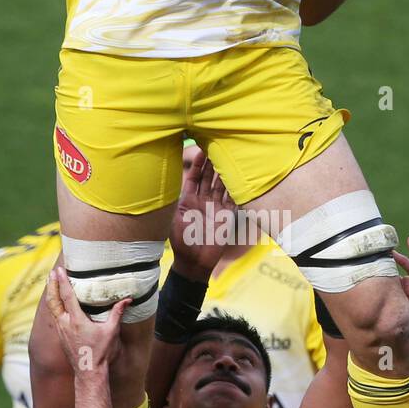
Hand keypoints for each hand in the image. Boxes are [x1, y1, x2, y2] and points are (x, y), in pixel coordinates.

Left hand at [45, 266, 127, 374]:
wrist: (88, 371)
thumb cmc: (101, 352)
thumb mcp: (111, 331)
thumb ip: (117, 313)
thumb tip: (128, 299)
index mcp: (76, 320)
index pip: (67, 296)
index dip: (63, 282)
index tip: (60, 270)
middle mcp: (65, 324)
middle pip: (54, 300)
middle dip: (52, 285)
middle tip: (52, 273)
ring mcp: (60, 330)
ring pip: (52, 308)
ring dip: (51, 294)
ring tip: (52, 283)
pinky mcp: (60, 335)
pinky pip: (54, 316)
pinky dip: (54, 305)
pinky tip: (56, 302)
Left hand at [169, 146, 237, 278]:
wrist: (194, 261)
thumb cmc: (181, 241)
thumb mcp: (174, 218)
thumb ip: (176, 200)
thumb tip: (170, 179)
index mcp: (189, 200)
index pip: (195, 177)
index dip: (198, 164)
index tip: (201, 150)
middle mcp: (204, 201)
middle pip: (210, 178)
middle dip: (212, 163)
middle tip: (216, 146)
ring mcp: (217, 208)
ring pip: (222, 185)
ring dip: (224, 171)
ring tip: (228, 155)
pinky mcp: (228, 215)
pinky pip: (233, 198)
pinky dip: (235, 186)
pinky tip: (238, 174)